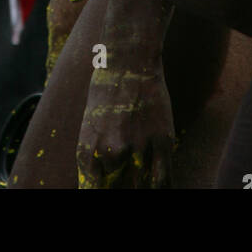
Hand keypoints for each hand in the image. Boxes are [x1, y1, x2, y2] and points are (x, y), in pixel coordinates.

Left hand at [76, 64, 173, 188]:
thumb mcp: (90, 126)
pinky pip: (163, 178)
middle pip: (118, 188)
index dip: (101, 190)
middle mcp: (111, 153)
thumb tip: (100, 182)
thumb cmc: (107, 93)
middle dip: (122, 184)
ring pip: (141, 186)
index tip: (108, 187)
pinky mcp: (161, 140)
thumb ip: (95, 157)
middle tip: (126, 176)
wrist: (129, 61)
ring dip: (141, 184)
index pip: (93, 189)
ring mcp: (138, 148)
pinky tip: (157, 186)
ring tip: (139, 175)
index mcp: (88, 151)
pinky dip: (159, 186)